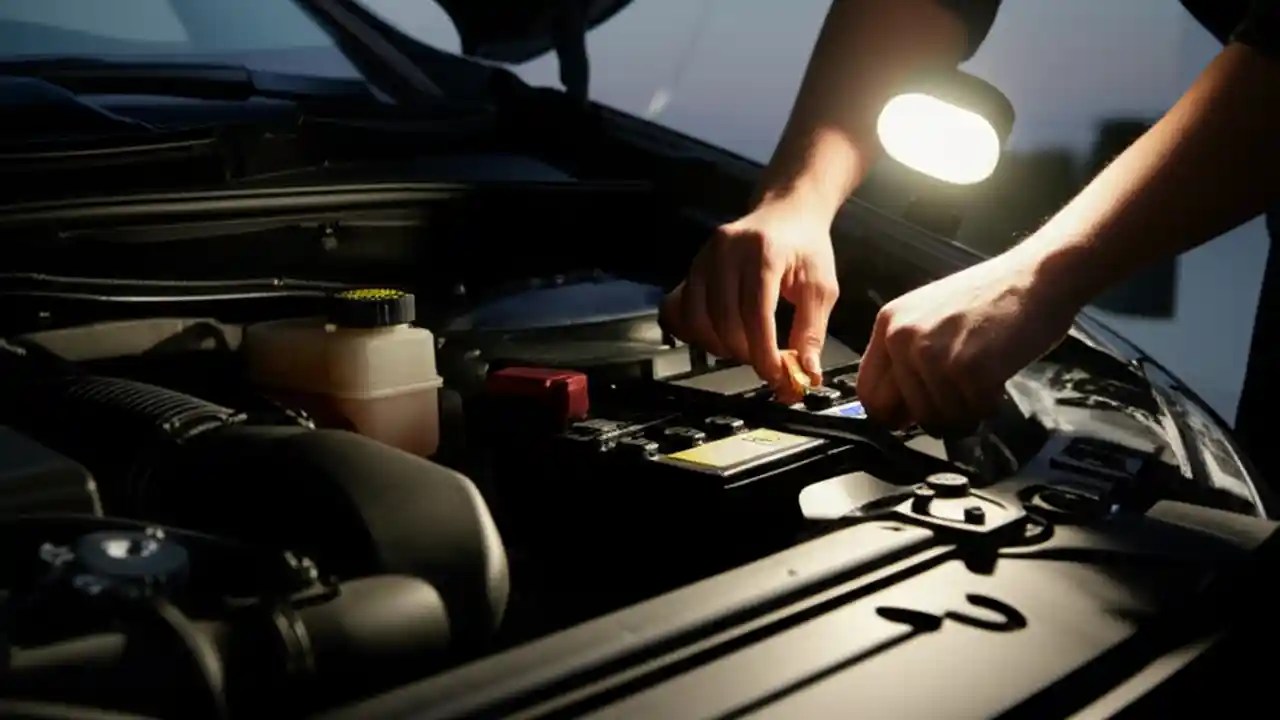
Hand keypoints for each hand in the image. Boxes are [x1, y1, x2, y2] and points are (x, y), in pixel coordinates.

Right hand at [660, 200, 839, 391]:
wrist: (787, 212)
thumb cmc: (806, 248)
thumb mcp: (821, 287)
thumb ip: (811, 331)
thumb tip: (806, 375)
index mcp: (763, 253)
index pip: (755, 314)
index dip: (763, 353)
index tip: (775, 375)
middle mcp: (726, 251)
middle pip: (723, 320)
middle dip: (744, 353)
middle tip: (764, 363)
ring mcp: (704, 257)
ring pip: (696, 319)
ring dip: (719, 346)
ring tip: (743, 349)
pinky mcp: (692, 266)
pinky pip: (679, 309)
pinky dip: (693, 331)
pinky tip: (716, 336)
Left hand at [855, 251, 1080, 433]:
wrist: (1037, 277)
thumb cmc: (991, 299)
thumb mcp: (930, 320)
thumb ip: (908, 359)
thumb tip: (899, 411)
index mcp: (889, 325)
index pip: (868, 392)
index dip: (892, 413)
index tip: (913, 416)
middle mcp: (903, 338)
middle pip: (905, 413)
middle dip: (936, 416)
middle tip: (961, 398)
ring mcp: (933, 354)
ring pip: (939, 419)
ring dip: (966, 411)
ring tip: (983, 382)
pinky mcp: (968, 369)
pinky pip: (971, 413)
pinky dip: (988, 405)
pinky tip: (998, 380)